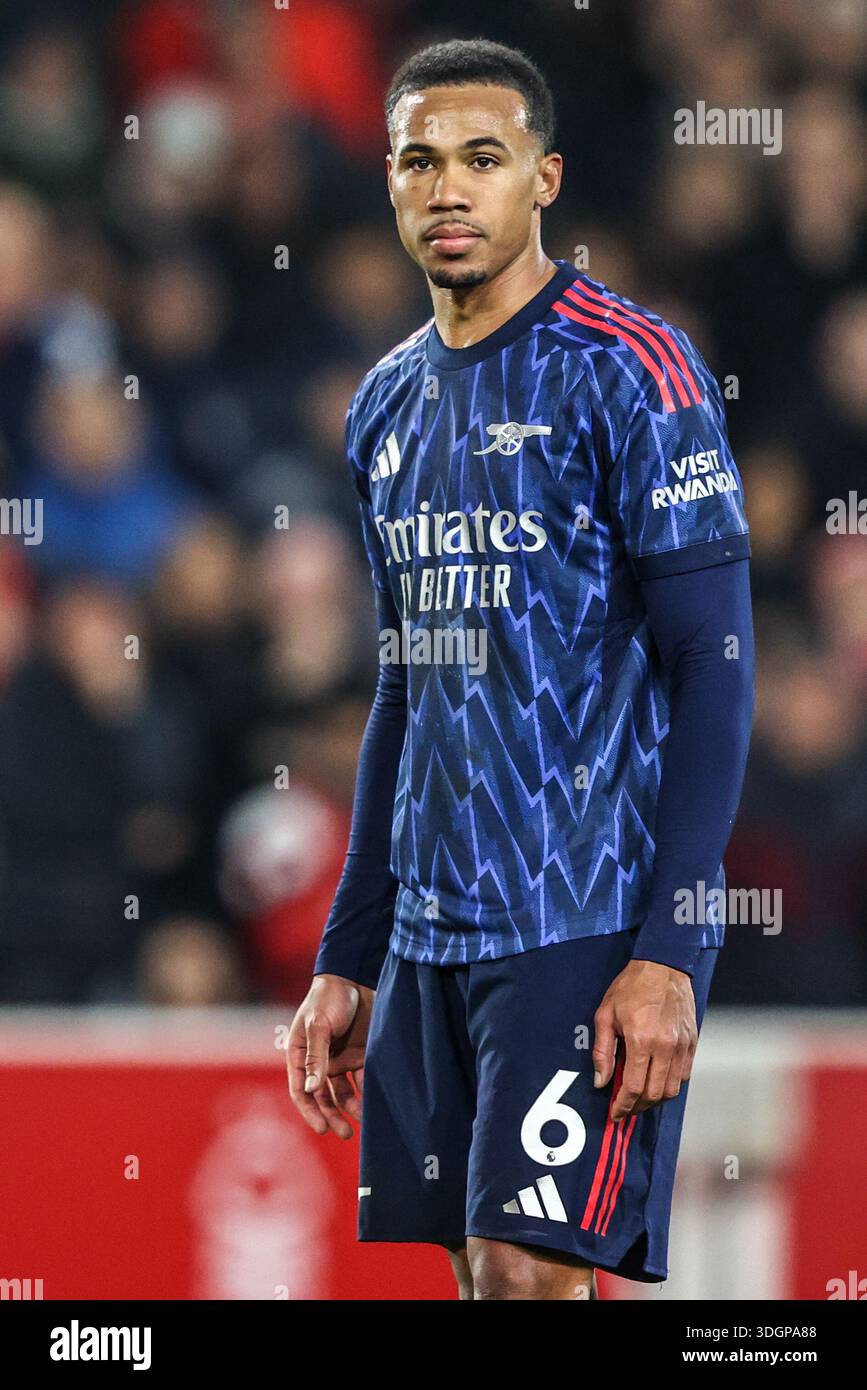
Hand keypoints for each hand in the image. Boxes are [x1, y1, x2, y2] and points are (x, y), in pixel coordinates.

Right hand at [286, 974, 374, 1139]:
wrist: (357, 975)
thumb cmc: (329, 997)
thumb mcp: (319, 1025)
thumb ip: (317, 1057)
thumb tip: (312, 1090)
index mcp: (301, 1054)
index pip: (301, 1090)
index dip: (310, 1111)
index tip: (323, 1129)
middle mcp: (319, 1060)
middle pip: (323, 1097)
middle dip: (333, 1116)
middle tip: (345, 1134)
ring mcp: (340, 1058)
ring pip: (343, 1092)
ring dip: (351, 1107)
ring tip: (364, 1121)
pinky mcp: (360, 1053)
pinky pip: (362, 1078)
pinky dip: (367, 1090)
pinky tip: (376, 1099)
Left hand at [592, 959, 697, 1122]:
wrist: (662, 966)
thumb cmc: (631, 987)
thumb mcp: (605, 1015)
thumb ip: (602, 1051)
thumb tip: (601, 1081)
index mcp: (641, 1041)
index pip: (634, 1088)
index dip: (623, 1106)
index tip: (615, 1114)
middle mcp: (665, 1047)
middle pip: (654, 1094)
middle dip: (638, 1107)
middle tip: (625, 1108)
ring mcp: (682, 1046)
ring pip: (672, 1089)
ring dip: (655, 1100)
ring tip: (640, 1098)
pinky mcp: (692, 1042)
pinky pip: (684, 1075)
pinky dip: (671, 1085)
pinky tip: (657, 1081)